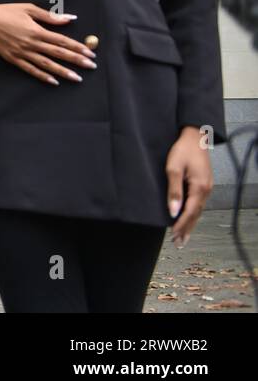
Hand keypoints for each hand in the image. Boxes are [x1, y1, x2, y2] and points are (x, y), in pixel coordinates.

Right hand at [0, 1, 95, 85]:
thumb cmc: (6, 11)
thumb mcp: (29, 9)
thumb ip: (50, 16)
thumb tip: (70, 18)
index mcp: (36, 30)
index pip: (62, 40)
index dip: (77, 47)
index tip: (90, 53)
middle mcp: (31, 43)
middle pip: (58, 54)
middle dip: (76, 61)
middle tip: (91, 67)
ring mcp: (22, 53)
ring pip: (46, 64)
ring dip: (63, 72)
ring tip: (77, 78)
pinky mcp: (13, 59)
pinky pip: (30, 70)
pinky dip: (42, 76)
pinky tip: (54, 82)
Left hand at [166, 127, 212, 246]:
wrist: (195, 137)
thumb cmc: (182, 151)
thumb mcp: (173, 169)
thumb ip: (174, 191)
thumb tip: (173, 211)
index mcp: (199, 188)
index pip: (190, 212)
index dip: (182, 225)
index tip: (174, 236)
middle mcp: (206, 190)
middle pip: (196, 214)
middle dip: (187, 229)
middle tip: (179, 243)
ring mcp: (207, 188)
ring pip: (198, 210)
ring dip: (190, 223)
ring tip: (182, 236)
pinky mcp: (204, 184)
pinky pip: (198, 203)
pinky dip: (193, 213)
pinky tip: (188, 218)